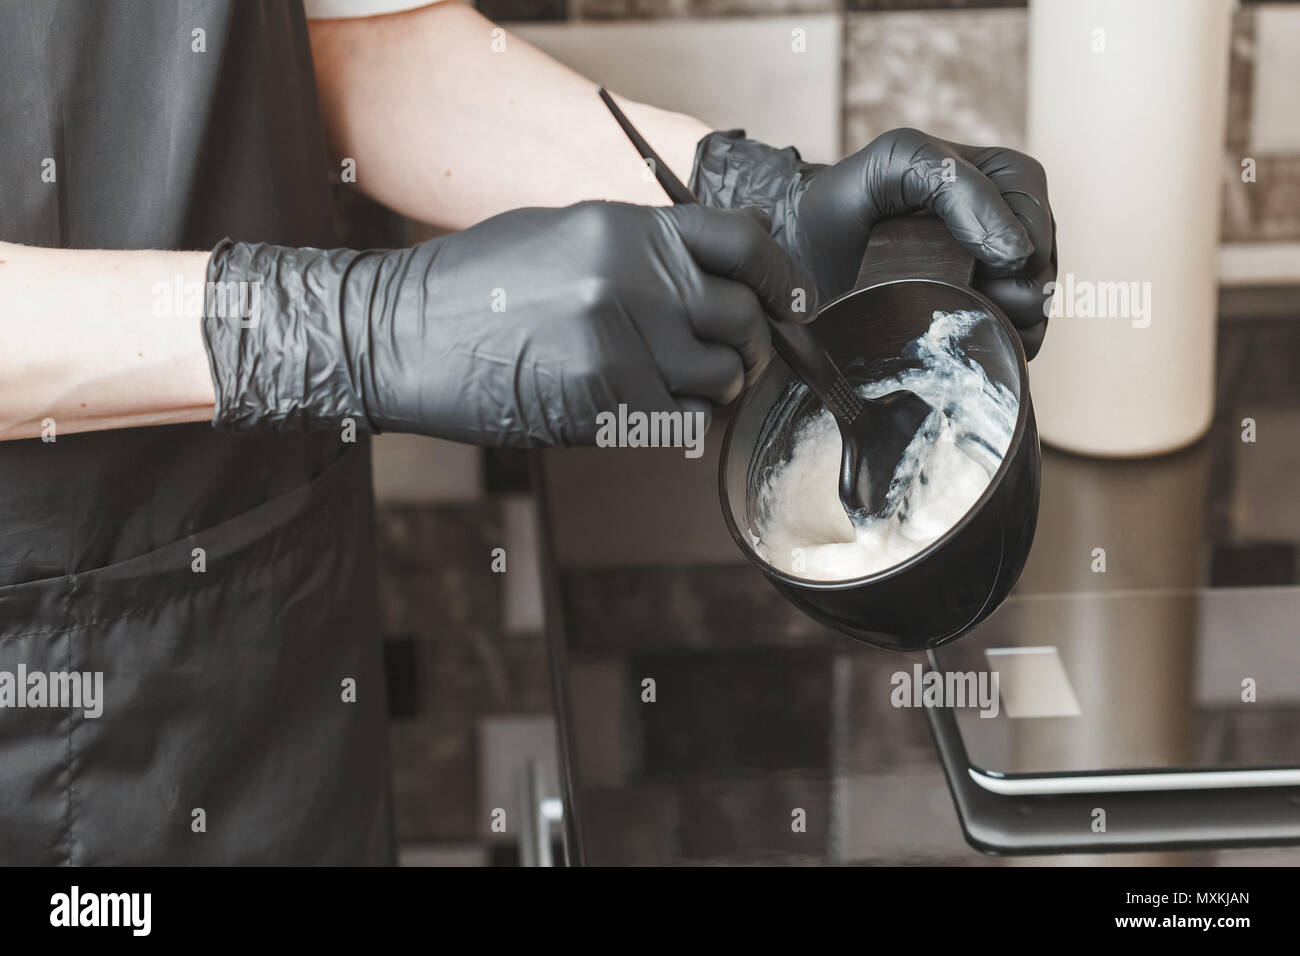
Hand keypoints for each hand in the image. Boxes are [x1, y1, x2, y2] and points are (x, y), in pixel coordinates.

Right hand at [200, 202, 811, 443]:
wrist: (397, 335)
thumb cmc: (473, 286)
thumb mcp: (561, 233)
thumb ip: (642, 247)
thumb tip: (716, 264)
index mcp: (624, 229)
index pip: (745, 243)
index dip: (781, 277)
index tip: (789, 302)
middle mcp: (631, 280)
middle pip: (744, 318)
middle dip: (749, 344)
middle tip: (728, 356)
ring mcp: (618, 344)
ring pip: (723, 376)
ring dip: (713, 387)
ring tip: (673, 383)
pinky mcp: (601, 403)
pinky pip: (682, 421)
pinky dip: (678, 421)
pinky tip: (644, 409)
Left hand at [691, 127, 1056, 357]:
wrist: (804, 262)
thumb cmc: (843, 205)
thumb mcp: (894, 163)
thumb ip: (955, 185)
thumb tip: (1015, 254)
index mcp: (993, 177)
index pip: (1034, 208)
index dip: (1022, 241)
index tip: (990, 266)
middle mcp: (1003, 224)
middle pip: (1043, 262)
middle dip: (1019, 285)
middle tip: (978, 298)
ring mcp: (994, 275)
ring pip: (1036, 304)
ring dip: (1012, 318)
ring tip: (968, 318)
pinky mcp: (981, 316)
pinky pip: (1019, 336)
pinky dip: (1005, 341)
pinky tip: (972, 338)